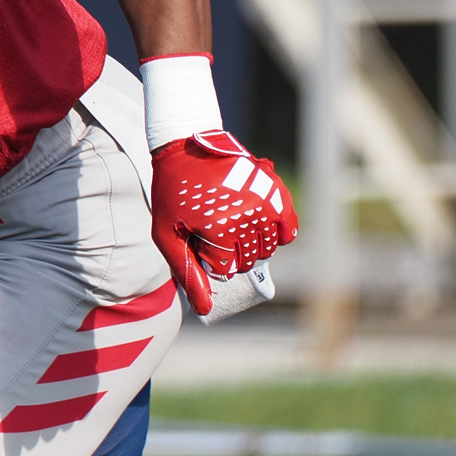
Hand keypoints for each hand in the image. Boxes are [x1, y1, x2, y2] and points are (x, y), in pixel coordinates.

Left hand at [149, 130, 297, 315]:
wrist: (186, 145)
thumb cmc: (172, 192)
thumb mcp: (166, 233)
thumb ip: (186, 271)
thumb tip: (205, 310)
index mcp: (219, 228)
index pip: (225, 269)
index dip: (208, 258)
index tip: (197, 240)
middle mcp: (247, 217)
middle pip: (248, 261)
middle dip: (229, 254)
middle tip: (212, 233)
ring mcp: (265, 203)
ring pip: (267, 248)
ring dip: (251, 246)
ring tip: (231, 227)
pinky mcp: (276, 191)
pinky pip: (289, 228)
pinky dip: (278, 234)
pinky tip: (259, 228)